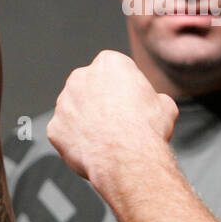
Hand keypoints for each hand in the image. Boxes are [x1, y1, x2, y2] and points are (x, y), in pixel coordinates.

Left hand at [47, 50, 178, 187]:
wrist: (126, 158)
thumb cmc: (145, 129)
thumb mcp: (165, 106)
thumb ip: (153, 98)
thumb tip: (157, 104)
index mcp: (109, 63)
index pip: (116, 70)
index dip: (126, 89)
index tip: (132, 103)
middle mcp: (81, 77)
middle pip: (91, 87)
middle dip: (101, 101)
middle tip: (118, 121)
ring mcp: (64, 102)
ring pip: (75, 109)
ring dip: (87, 120)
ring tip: (107, 138)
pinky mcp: (55, 128)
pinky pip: (65, 132)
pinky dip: (76, 140)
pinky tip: (93, 149)